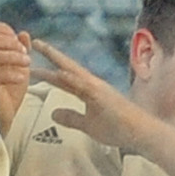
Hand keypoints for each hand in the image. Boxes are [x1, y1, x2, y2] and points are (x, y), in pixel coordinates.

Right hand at [0, 21, 30, 132]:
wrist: (0, 121)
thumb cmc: (5, 95)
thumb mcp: (18, 68)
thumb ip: (20, 50)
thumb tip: (23, 35)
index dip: (4, 31)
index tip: (18, 40)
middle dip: (10, 43)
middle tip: (24, 52)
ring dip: (13, 56)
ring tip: (26, 63)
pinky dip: (11, 73)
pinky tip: (21, 78)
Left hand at [32, 39, 152, 156]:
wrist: (140, 132)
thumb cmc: (118, 128)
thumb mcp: (88, 124)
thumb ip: (71, 118)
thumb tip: (53, 114)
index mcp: (88, 90)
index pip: (64, 77)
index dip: (49, 70)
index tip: (34, 62)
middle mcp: (92, 84)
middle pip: (67, 66)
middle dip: (51, 54)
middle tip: (34, 43)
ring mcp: (98, 88)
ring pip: (73, 70)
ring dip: (57, 59)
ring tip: (42, 48)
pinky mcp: (103, 95)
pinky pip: (84, 85)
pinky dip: (71, 78)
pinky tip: (60, 72)